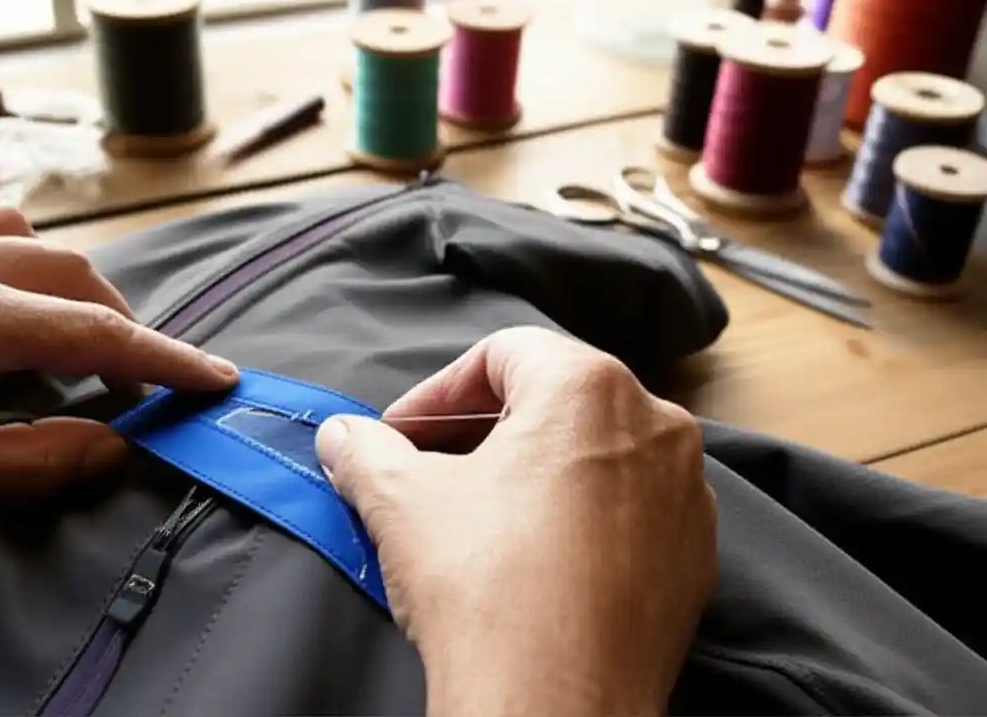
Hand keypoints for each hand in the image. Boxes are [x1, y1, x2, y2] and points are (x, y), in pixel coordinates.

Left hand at [0, 205, 237, 501]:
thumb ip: (28, 460)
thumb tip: (112, 447)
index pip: (96, 331)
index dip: (166, 360)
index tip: (216, 378)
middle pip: (75, 277)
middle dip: (122, 328)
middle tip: (134, 385)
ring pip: (30, 238)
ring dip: (69, 287)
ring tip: (66, 343)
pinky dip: (15, 256)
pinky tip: (0, 297)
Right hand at [315, 327, 714, 715]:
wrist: (555, 704)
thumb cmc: (487, 590)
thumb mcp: (399, 501)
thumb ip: (365, 451)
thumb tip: (342, 437)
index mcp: (589, 389)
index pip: (504, 353)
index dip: (438, 391)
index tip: (401, 433)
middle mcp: (656, 426)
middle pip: (555, 399)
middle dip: (483, 430)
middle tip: (430, 470)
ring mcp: (685, 494)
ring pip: (597, 454)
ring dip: (534, 472)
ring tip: (479, 517)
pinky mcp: (694, 557)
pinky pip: (631, 511)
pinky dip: (581, 518)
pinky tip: (534, 562)